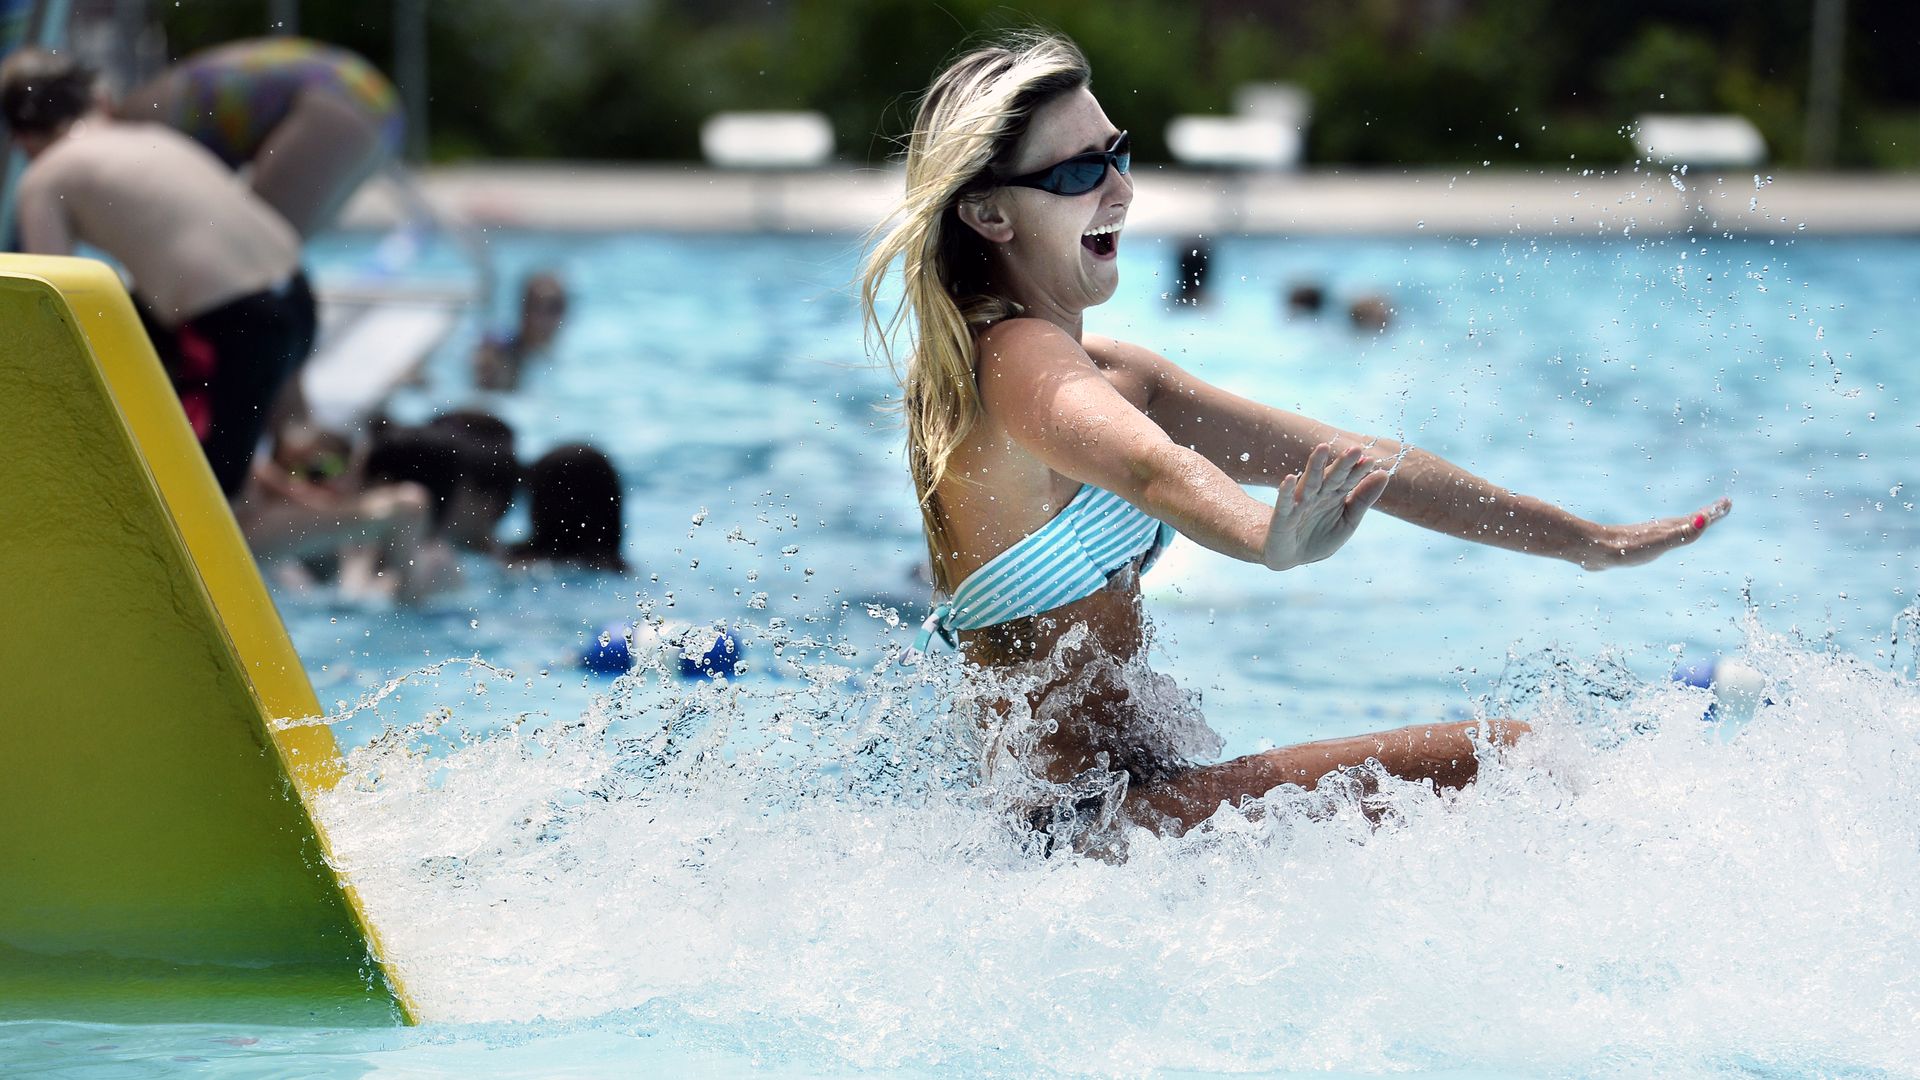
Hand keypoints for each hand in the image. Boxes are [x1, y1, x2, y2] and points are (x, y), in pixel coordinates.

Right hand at [1262, 442, 1390, 571]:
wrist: (1291, 556)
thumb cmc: (1320, 536)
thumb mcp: (1348, 521)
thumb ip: (1363, 499)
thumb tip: (1384, 474)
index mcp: (1335, 495)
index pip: (1348, 480)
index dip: (1359, 471)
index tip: (1371, 460)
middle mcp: (1318, 495)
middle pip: (1331, 477)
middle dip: (1342, 464)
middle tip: (1355, 450)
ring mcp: (1300, 503)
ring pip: (1309, 482)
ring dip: (1315, 466)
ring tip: (1322, 448)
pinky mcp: (1282, 516)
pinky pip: (1285, 502)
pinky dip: (1287, 491)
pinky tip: (1290, 479)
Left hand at [1574, 497, 1731, 569]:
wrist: (1593, 550)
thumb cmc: (1627, 549)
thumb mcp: (1659, 542)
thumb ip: (1683, 533)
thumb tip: (1704, 519)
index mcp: (1669, 529)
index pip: (1697, 519)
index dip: (1714, 513)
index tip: (1728, 503)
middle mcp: (1660, 530)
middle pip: (1689, 521)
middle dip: (1707, 516)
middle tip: (1723, 508)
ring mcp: (1647, 537)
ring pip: (1673, 529)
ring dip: (1689, 524)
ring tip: (1698, 521)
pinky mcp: (1634, 547)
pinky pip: (1659, 539)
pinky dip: (1669, 536)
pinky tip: (1662, 539)